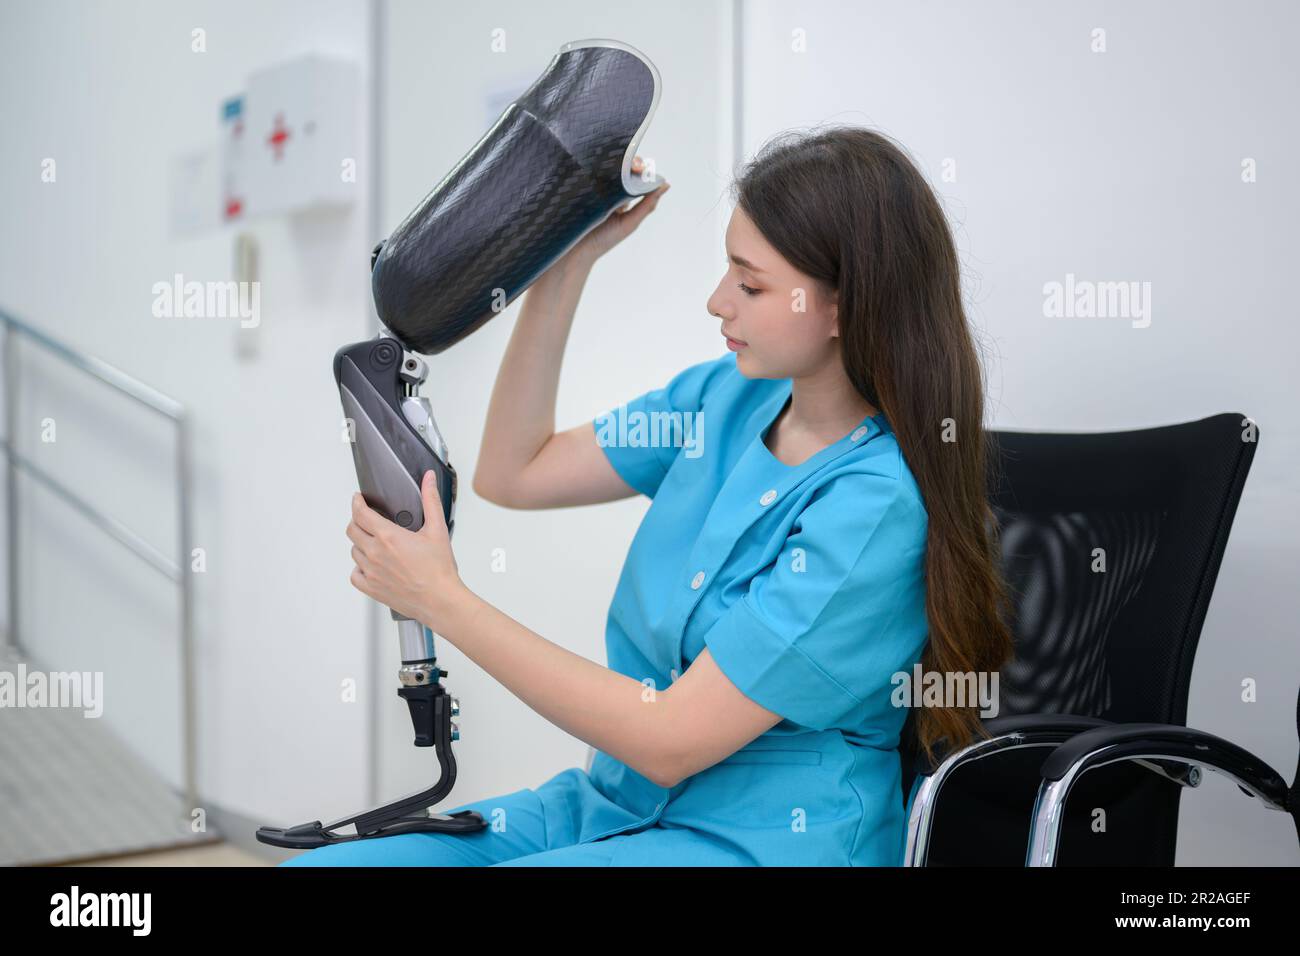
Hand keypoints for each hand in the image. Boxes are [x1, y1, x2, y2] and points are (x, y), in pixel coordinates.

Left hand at [347, 470, 464, 632]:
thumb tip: (428, 480)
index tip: (358, 499)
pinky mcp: (372, 589)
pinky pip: (355, 575)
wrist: (440, 600)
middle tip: (365, 519)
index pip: (360, 513)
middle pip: (352, 530)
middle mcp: (375, 553)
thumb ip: (431, 500)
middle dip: (357, 520)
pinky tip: (370, 565)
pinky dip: (359, 568)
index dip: (356, 502)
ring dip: (360, 543)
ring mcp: (371, 572)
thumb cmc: (439, 570)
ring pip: (354, 551)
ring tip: (374, 543)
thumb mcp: (437, 529)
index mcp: (388, 536)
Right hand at [555, 155, 668, 270]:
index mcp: (623, 198)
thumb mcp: (629, 223)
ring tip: (619, 162)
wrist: (574, 249)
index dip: (640, 168)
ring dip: (614, 161)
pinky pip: (590, 170)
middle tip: (631, 164)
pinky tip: (601, 162)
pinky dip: (596, 164)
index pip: (636, 176)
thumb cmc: (603, 239)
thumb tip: (666, 185)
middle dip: (629, 162)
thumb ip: (647, 205)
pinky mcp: (580, 184)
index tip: (641, 167)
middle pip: (623, 167)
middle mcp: (609, 190)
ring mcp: (594, 186)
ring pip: (607, 166)